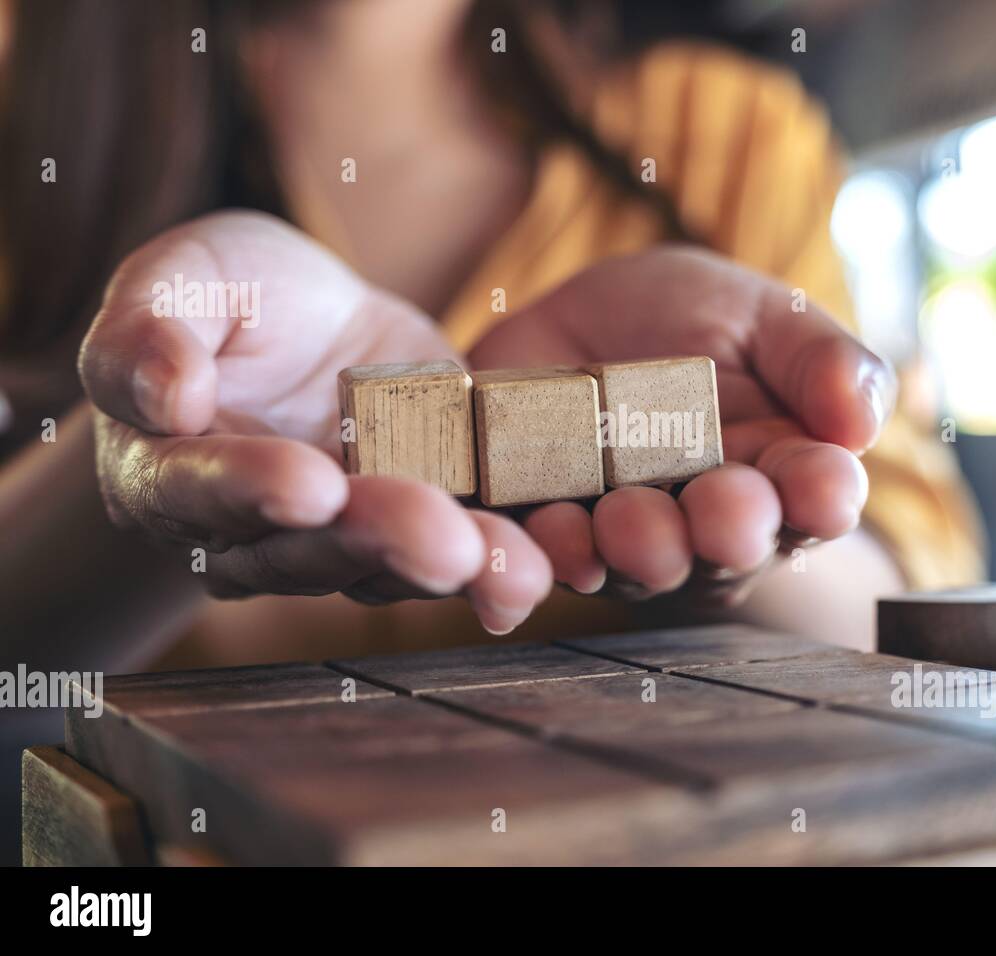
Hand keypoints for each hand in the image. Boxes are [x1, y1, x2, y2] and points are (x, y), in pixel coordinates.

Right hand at [79, 211, 551, 632]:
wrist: (316, 321)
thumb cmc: (230, 298)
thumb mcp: (182, 277)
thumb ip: (148, 329)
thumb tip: (165, 394)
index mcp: (171, 473)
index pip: (200, 489)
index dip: (251, 489)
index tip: (307, 482)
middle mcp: (253, 531)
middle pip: (307, 548)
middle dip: (376, 538)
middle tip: (436, 533)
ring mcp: (341, 541)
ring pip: (383, 570)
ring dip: (445, 565)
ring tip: (497, 558)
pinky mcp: (419, 528)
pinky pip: (452, 559)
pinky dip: (494, 569)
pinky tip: (532, 575)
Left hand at [471, 246, 894, 603]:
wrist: (577, 319)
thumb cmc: (693, 322)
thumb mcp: (765, 318)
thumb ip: (821, 361)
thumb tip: (860, 423)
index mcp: (779, 473)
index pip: (814, 498)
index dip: (822, 497)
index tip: (828, 488)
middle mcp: (708, 523)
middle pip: (729, 549)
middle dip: (730, 532)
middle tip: (728, 513)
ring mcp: (628, 540)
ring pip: (641, 566)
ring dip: (641, 549)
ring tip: (632, 519)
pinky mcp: (552, 536)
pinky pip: (552, 559)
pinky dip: (555, 553)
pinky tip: (557, 532)